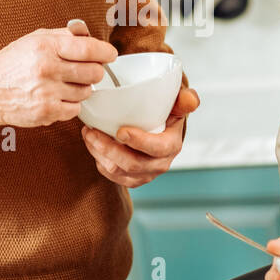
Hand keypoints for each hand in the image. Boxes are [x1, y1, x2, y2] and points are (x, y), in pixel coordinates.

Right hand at [0, 21, 116, 127]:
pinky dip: (70, 104)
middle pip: (94, 72)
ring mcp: (47, 92)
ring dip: (80, 88)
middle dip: (93, 71)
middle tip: (83, 71)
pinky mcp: (47, 112)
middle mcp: (47, 68)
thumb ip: (63, 36)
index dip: (105, 52)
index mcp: (46, 46)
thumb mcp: (34, 39)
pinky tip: (57, 97)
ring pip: (87, 92)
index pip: (89, 49)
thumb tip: (89, 35)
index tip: (110, 54)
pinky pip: (75, 109)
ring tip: (63, 84)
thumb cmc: (12, 63)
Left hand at [81, 85, 198, 188]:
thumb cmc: (166, 114)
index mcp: (172, 145)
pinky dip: (98, 160)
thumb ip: (184, 100)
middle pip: (132, 164)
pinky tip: (93, 144)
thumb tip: (190, 100)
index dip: (139, 142)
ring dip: (99, 153)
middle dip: (109, 148)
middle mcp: (160, 164)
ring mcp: (145, 174)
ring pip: (117, 171)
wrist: (160, 131)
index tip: (120, 131)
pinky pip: (111, 176)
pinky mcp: (131, 179)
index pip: (157, 148)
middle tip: (92, 131)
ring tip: (88, 134)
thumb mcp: (177, 105)